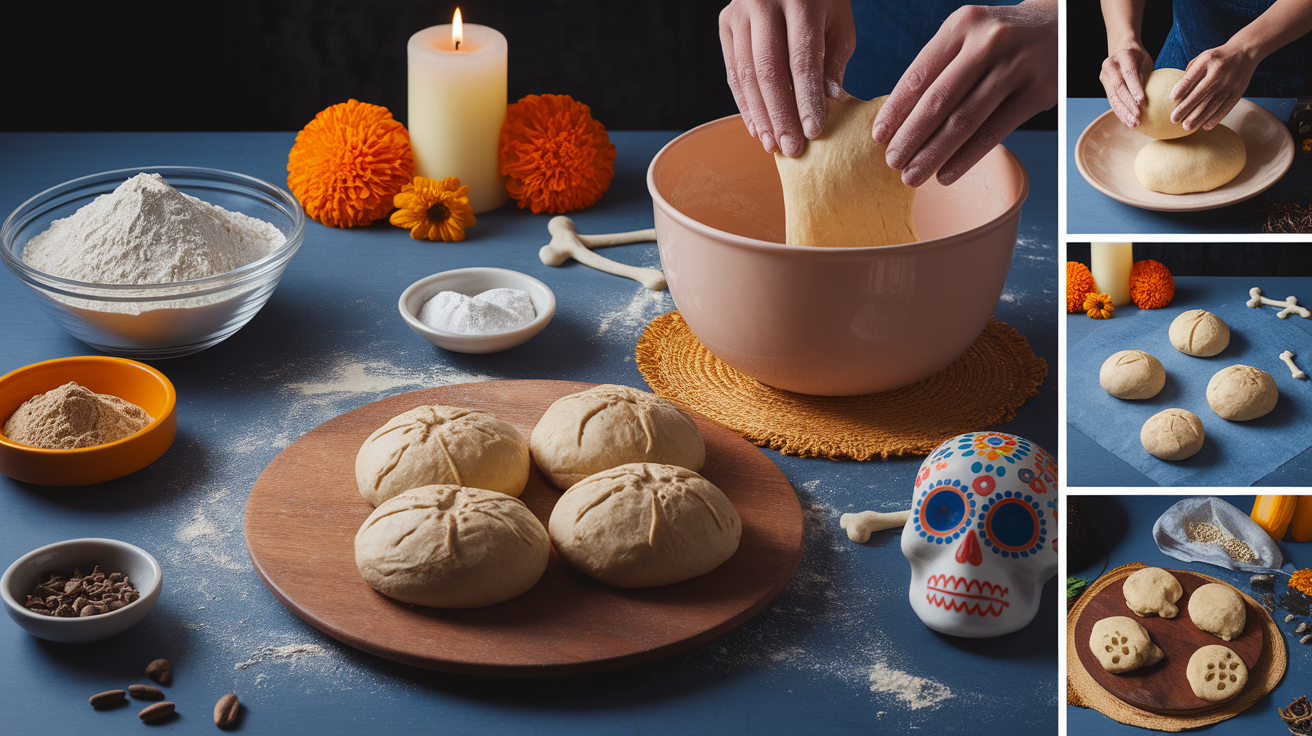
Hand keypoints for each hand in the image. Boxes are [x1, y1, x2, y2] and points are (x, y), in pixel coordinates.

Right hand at [718, 0, 855, 156]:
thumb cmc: (822, 1)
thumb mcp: (838, 24)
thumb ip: (832, 63)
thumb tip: (826, 107)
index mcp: (801, 0)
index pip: (802, 58)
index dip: (806, 99)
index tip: (813, 132)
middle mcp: (764, 3)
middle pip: (769, 70)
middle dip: (780, 115)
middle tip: (792, 148)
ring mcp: (740, 12)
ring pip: (746, 75)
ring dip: (760, 115)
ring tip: (773, 144)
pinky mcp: (726, 22)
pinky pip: (733, 72)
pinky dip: (744, 104)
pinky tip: (757, 127)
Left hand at [872, 1, 1056, 186]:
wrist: (1060, 25)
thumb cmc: (999, 38)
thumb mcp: (967, 35)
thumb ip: (938, 68)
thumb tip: (900, 120)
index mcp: (962, 26)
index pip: (919, 75)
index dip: (895, 110)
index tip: (878, 136)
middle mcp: (988, 43)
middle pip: (939, 101)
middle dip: (910, 138)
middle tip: (892, 163)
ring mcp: (1015, 68)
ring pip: (964, 121)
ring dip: (934, 154)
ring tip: (913, 176)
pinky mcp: (1038, 92)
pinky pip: (993, 132)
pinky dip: (966, 157)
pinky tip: (946, 173)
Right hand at [1099, 45, 1152, 128]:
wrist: (1121, 50)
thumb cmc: (1139, 57)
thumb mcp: (1146, 61)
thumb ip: (1148, 76)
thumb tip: (1164, 94)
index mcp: (1123, 56)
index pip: (1128, 74)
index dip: (1134, 88)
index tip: (1142, 102)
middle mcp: (1110, 66)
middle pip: (1118, 88)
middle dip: (1127, 105)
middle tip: (1138, 118)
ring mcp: (1105, 76)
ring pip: (1113, 97)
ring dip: (1123, 113)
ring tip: (1133, 124)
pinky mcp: (1104, 86)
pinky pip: (1112, 102)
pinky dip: (1121, 113)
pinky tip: (1128, 123)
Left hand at [1169, 44, 1259, 130]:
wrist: (1245, 52)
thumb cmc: (1216, 58)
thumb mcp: (1202, 58)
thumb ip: (1190, 73)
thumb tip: (1176, 94)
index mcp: (1208, 60)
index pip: (1192, 76)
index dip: (1182, 88)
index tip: (1172, 99)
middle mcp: (1219, 72)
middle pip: (1201, 93)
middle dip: (1186, 108)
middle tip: (1174, 119)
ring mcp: (1230, 83)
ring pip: (1212, 103)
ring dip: (1198, 117)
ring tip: (1186, 127)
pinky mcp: (1238, 92)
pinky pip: (1226, 107)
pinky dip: (1215, 118)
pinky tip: (1205, 126)